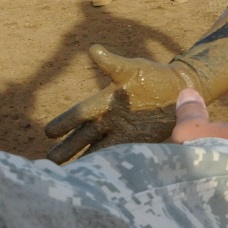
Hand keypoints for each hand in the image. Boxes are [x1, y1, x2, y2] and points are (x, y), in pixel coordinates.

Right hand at [45, 45, 193, 162]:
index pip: (80, 113)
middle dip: (68, 148)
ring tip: (70, 176)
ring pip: (98, 150)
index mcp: (104, 101)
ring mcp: (123, 134)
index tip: (48, 132)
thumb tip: (93, 49)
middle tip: (50, 162)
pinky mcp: (138, 144)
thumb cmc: (152, 76)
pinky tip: (100, 177)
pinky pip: (121, 156)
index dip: (65, 122)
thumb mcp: (132, 69)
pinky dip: (110, 166)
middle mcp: (109, 120)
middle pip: (84, 137)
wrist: (179, 90)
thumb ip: (113, 64)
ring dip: (85, 162)